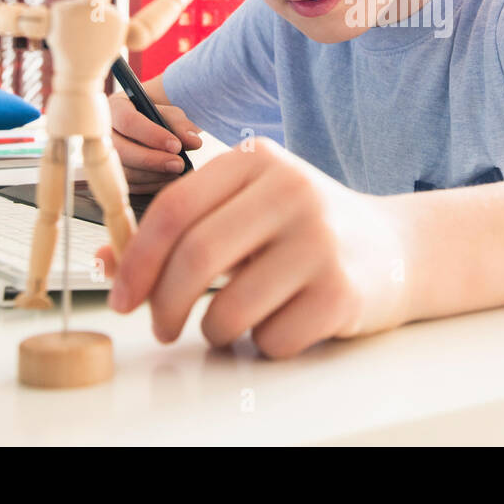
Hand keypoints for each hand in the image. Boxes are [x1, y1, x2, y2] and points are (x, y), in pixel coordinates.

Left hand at [96, 137, 411, 358]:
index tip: (121, 295)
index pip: (175, 209)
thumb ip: (184, 228)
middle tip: (162, 327)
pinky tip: (286, 320)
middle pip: (196, 256)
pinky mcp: (342, 291)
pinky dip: (265, 344)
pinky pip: (271, 339)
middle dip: (165, 305)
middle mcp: (293, 191)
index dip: (137, 259)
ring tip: (235, 320)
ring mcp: (321, 240)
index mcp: (259, 160)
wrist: (396, 249)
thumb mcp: (247, 208)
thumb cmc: (304, 231)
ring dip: (217, 331)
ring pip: (229, 310)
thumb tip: (106, 261)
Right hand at [108, 92, 203, 194]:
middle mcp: (104, 133)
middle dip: (151, 160)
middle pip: (121, 150)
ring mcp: (105, 157)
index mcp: (116, 108)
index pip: (127, 121)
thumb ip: (180, 124)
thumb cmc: (159, 116)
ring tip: (178, 171)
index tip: (176, 145)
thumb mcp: (171, 113)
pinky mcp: (114, 177)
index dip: (151, 134)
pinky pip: (130, 186)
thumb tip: (193, 141)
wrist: (152, 128)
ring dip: (154, 175)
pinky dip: (152, 185)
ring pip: (124, 172)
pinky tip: (170, 179)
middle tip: (179, 164)